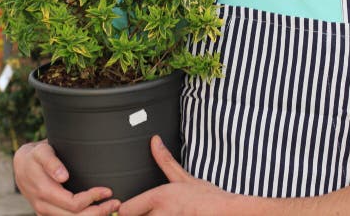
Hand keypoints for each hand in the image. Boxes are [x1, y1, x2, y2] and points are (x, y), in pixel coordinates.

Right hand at [14, 139, 119, 214]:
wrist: (21, 164)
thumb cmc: (35, 155)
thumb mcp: (42, 151)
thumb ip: (52, 162)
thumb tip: (63, 176)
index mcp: (44, 191)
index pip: (73, 204)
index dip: (92, 199)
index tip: (108, 191)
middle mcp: (43, 206)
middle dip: (98, 212)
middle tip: (116, 203)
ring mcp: (44, 212)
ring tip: (110, 209)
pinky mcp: (47, 214)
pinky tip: (96, 212)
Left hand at [118, 135, 236, 215]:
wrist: (225, 212)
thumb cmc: (206, 196)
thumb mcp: (183, 177)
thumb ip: (165, 161)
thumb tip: (154, 142)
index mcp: (159, 198)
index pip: (124, 210)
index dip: (125, 209)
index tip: (128, 206)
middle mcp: (160, 215)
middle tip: (141, 212)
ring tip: (158, 214)